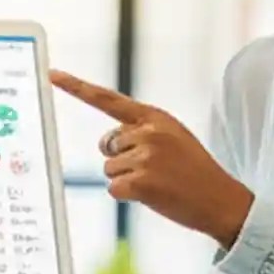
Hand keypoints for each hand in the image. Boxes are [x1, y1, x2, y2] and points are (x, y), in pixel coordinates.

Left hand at [51, 71, 254, 249]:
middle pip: (107, 145)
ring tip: (159, 182)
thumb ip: (141, 131)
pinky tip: (153, 196)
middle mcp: (148, 132)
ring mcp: (144, 157)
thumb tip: (107, 144)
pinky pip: (114, 189)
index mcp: (155, 116)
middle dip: (121, 158)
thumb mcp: (174, 136)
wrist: (221, 199)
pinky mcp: (141, 182)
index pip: (108, 99)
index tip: (52, 74)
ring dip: (127, 180)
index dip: (77, 87)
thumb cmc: (194, 170)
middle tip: (154, 169)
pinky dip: (128, 196)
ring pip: (109, 169)